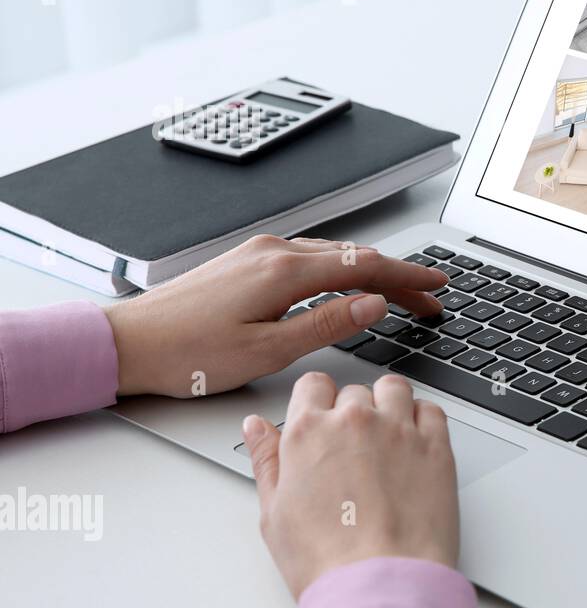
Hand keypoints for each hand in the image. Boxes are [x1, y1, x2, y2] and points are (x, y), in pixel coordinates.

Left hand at [104, 235, 446, 396]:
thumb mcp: (267, 351)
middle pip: (353, 257)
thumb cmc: (187, 355)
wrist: (127, 343)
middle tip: (428, 299)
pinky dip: (340, 270)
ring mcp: (257, 253)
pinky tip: (345, 285)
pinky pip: (308, 257)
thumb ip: (325, 324)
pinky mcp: (245, 262)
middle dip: (397, 276)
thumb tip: (371, 305)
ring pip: (331, 256)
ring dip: (369, 273)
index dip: (408, 276)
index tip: (437, 284)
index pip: (365, 267)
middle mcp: (272, 252)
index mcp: (282, 271)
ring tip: (397, 295)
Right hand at [242, 372, 457, 597]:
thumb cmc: (326, 560)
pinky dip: (423, 419)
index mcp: (308, 433)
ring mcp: (398, 430)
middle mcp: (354, 421)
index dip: (317, 403)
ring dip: (389, 405)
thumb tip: (256, 428)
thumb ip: (266, 460)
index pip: (313, 385)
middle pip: (354, 391)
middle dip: (352, 412)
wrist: (379, 584)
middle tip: (353, 451)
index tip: (322, 421)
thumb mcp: (274, 514)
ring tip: (386, 441)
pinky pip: (431, 410)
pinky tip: (414, 446)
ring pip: (394, 389)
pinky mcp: (436, 446)